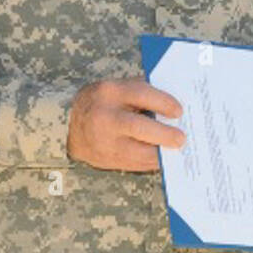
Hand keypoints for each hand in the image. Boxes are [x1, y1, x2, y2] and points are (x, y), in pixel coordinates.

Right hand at [66, 78, 184, 171]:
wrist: (71, 125)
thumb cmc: (104, 102)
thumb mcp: (118, 88)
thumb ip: (144, 92)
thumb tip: (176, 107)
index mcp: (110, 92)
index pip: (141, 94)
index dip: (164, 103)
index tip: (179, 112)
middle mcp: (105, 117)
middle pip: (138, 127)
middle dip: (164, 134)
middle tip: (181, 138)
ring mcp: (104, 142)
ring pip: (137, 152)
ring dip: (160, 153)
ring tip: (175, 149)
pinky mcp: (106, 160)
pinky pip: (135, 164)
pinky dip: (151, 161)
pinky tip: (163, 157)